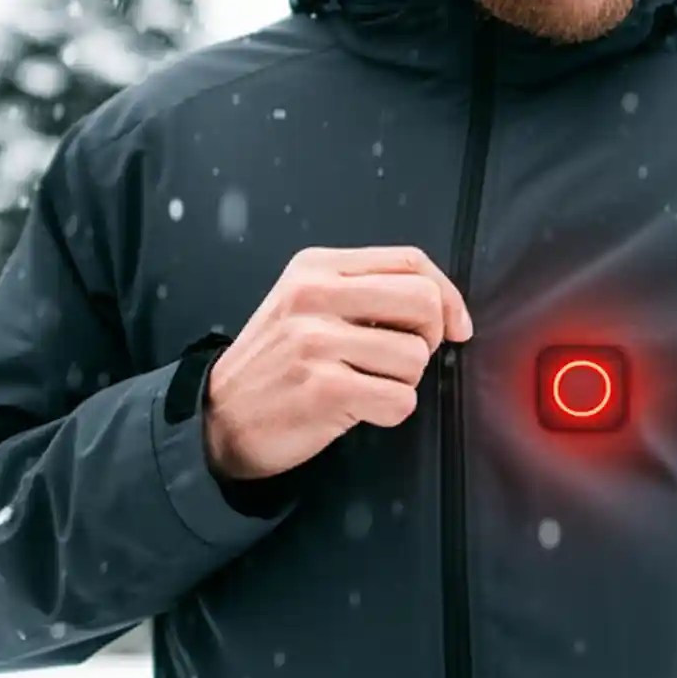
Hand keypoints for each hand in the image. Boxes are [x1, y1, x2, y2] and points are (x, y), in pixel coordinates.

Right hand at [202, 246, 472, 479]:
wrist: (220, 416)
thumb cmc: (280, 362)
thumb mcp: (309, 304)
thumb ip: (370, 292)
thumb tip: (451, 312)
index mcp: (316, 267)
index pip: (410, 261)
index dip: (448, 295)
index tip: (456, 325)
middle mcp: (313, 296)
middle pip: (424, 302)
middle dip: (429, 337)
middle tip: (402, 357)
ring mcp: (316, 343)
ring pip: (415, 357)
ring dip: (403, 380)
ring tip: (366, 383)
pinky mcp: (324, 390)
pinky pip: (401, 400)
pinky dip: (390, 411)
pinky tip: (358, 408)